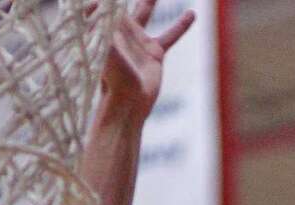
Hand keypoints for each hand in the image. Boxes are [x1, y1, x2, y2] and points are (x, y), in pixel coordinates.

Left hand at [101, 0, 195, 119]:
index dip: (102, 2)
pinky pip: (170, 36)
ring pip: (146, 11)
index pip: (105, 6)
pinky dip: (181, 26)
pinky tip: (192, 14)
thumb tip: (102, 2)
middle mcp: (121, 32)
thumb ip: (107, 24)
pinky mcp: (155, 54)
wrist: (128, 104)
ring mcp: (138, 41)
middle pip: (124, 3)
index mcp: (107, 29)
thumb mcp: (108, 48)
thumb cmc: (113, 78)